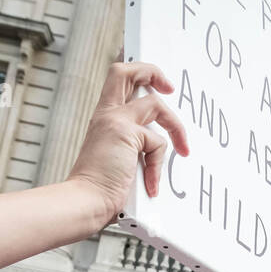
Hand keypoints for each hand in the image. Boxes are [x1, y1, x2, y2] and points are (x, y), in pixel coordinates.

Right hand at [65, 62, 189, 230]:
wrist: (86, 201)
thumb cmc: (100, 188)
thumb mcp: (118, 158)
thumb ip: (134, 145)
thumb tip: (159, 143)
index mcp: (104, 118)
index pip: (116, 81)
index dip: (135, 70)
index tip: (155, 78)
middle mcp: (106, 114)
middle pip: (126, 72)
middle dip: (153, 72)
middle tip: (170, 88)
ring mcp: (115, 120)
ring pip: (155, 103)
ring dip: (176, 127)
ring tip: (183, 148)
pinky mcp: (125, 133)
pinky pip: (158, 142)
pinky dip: (158, 165)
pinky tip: (151, 184)